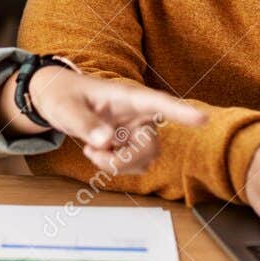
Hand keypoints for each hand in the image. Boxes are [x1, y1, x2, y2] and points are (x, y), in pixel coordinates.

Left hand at [22, 67, 204, 174]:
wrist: (57, 99)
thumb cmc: (62, 95)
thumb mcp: (64, 107)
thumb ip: (84, 123)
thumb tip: (107, 141)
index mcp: (127, 96)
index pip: (158, 103)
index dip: (180, 111)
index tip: (202, 118)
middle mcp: (138, 113)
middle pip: (150, 145)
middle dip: (125, 159)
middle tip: (94, 153)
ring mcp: (136, 129)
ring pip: (145, 159)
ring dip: (118, 165)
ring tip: (92, 150)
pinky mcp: (131, 142)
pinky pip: (134, 164)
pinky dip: (114, 166)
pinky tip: (97, 151)